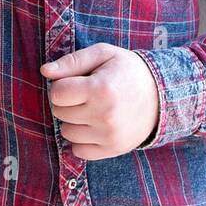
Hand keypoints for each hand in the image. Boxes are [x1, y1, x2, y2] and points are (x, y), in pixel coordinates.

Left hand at [41, 43, 160, 158]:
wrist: (161, 95)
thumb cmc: (127, 70)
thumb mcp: (103, 54)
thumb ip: (72, 61)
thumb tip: (44, 71)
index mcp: (101, 88)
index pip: (57, 93)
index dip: (63, 85)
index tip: (78, 82)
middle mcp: (105, 115)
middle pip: (60, 112)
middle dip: (68, 102)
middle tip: (87, 95)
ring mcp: (109, 135)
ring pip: (66, 132)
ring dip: (74, 121)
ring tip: (92, 109)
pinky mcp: (112, 149)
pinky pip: (78, 151)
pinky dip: (81, 140)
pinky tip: (94, 126)